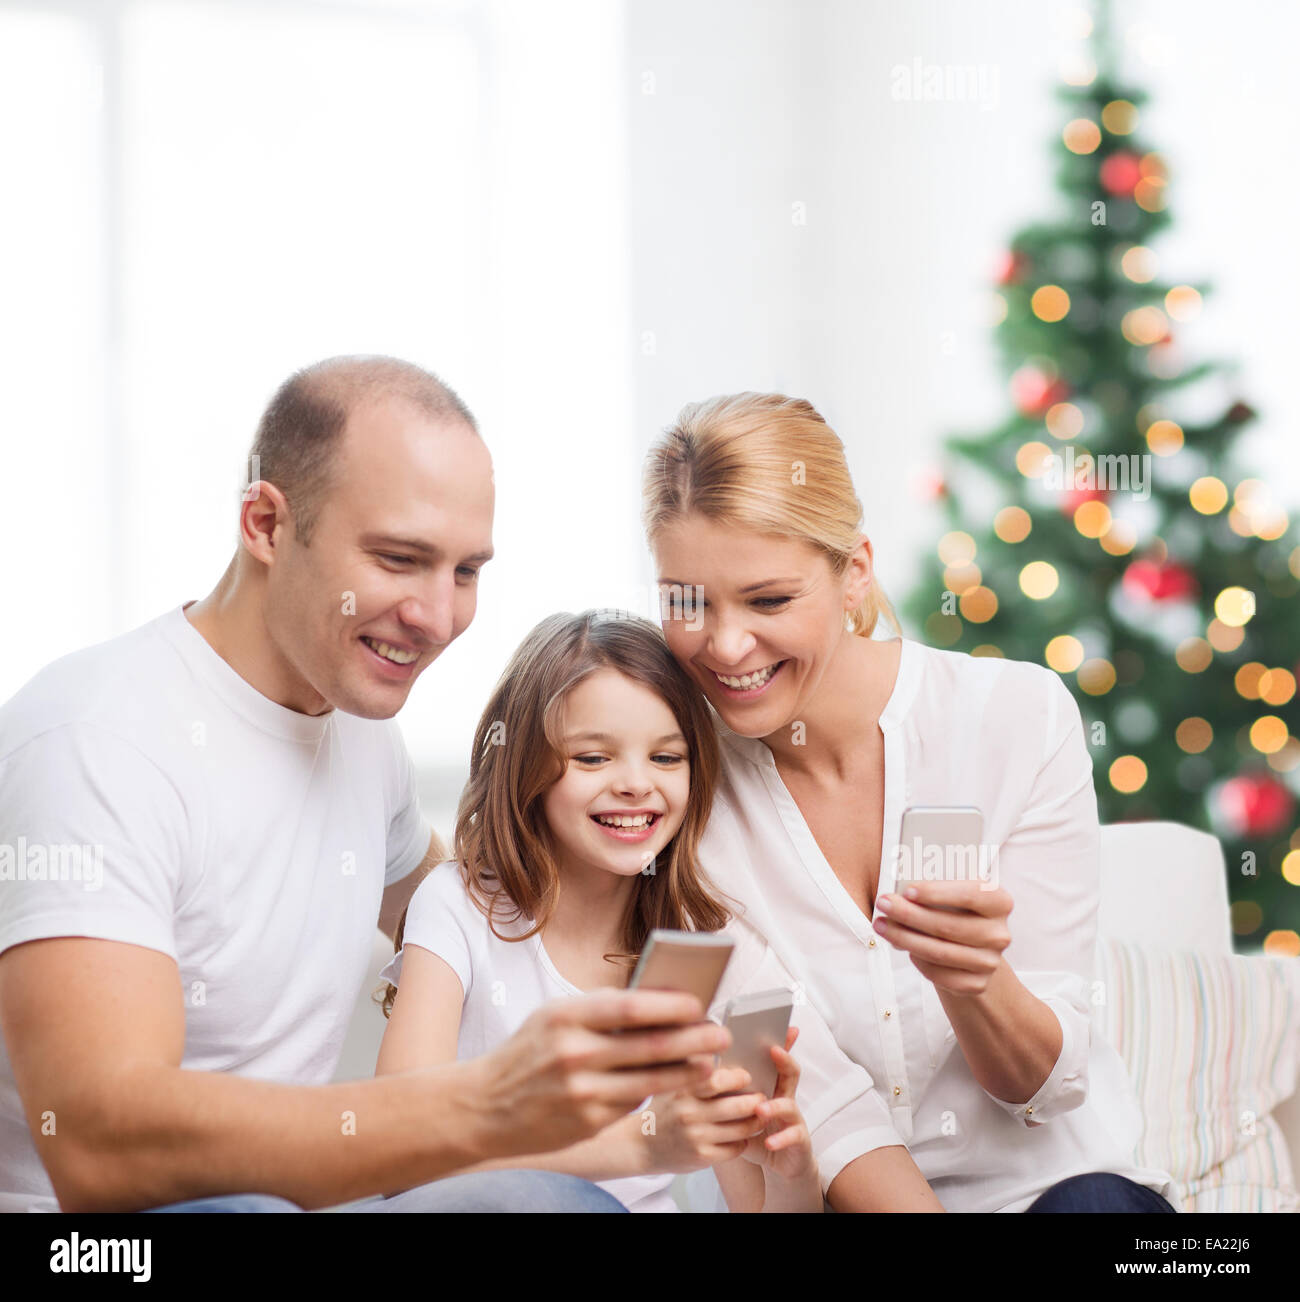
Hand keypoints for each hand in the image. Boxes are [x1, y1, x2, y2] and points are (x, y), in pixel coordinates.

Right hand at [471, 989, 729, 1158]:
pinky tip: (675, 1082)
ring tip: (710, 1062)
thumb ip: (599, 1008)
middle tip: (720, 1033)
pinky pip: (634, 1103)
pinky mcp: (589, 1121)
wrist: (484, 1107)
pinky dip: (658, 1091)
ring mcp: (583, 1091)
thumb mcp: (554, 1017)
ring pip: (652, 1080)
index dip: (672, 1005)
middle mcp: (575, 1053)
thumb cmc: (527, 1053)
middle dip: (694, 1039)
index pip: (632, 1007)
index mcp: (567, 1017)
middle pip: (651, 1045)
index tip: (698, 1002)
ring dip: (688, 1071)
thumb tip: (655, 997)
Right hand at [639, 1065, 767, 1174]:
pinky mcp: (701, 1157)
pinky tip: (741, 1134)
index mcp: (683, 1089)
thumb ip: (694, 1068)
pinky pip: (735, 1148)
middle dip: (756, 1101)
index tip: (746, 1076)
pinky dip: (743, 1140)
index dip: (739, 1077)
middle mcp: (688, 1112)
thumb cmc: (664, 1109)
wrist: (640, 1145)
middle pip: (738, 1106)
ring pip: (742, 1128)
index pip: (718, 1080)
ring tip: (759, 1115)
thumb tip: (720, 1043)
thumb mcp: (672, 1084)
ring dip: (756, 1122)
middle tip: (761, 1097)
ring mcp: (695, 1136)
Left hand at [737, 1027, 815, 1182]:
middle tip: (773, 1050)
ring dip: (775, 1105)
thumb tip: (700, 1071)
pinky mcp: (799, 1140)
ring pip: (790, 1105)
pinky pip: (793, 1136)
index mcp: (771, 1087)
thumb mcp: (741, 1112)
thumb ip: (728, 1094)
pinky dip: (780, 1139)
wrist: (779, 1164)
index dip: (777, 1042)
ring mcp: (794, 1118)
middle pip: (790, 1072)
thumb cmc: (756, 1133)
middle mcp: (785, 1098)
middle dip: (785, 1059)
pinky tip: (769, 1143)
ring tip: (760, 1108)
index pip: (775, 1059)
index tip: (773, 1024)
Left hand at [872, 880, 1012, 995]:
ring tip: (882, 925)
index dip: (938, 893)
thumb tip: (899, 891)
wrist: (971, 949)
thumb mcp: (952, 893)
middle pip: (948, 926)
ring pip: (939, 952)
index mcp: (999, 902)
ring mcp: (990, 962)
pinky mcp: (976, 984)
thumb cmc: (955, 911)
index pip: (970, 894)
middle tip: (884, 904)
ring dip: (904, 938)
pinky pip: (939, 974)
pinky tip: (904, 946)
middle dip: (909, 914)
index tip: (908, 890)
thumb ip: (934, 888)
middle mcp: (999, 933)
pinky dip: (917, 960)